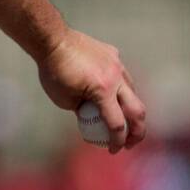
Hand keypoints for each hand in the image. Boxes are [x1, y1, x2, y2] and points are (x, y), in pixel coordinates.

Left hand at [36, 27, 145, 152]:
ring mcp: (117, 64)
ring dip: (130, 108)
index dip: (118, 142)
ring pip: (133, 91)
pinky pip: (122, 74)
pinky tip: (110, 91)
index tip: (113, 150)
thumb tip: (94, 119)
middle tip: (130, 142)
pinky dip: (120, 86)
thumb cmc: (53, 71)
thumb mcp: (64, 100)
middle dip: (137, 132)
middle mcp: (116, 78)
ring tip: (122, 118)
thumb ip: (83, 111)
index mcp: (103, 91)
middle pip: (138, 111)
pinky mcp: (114, 54)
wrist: (52, 39)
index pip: (117, 124)